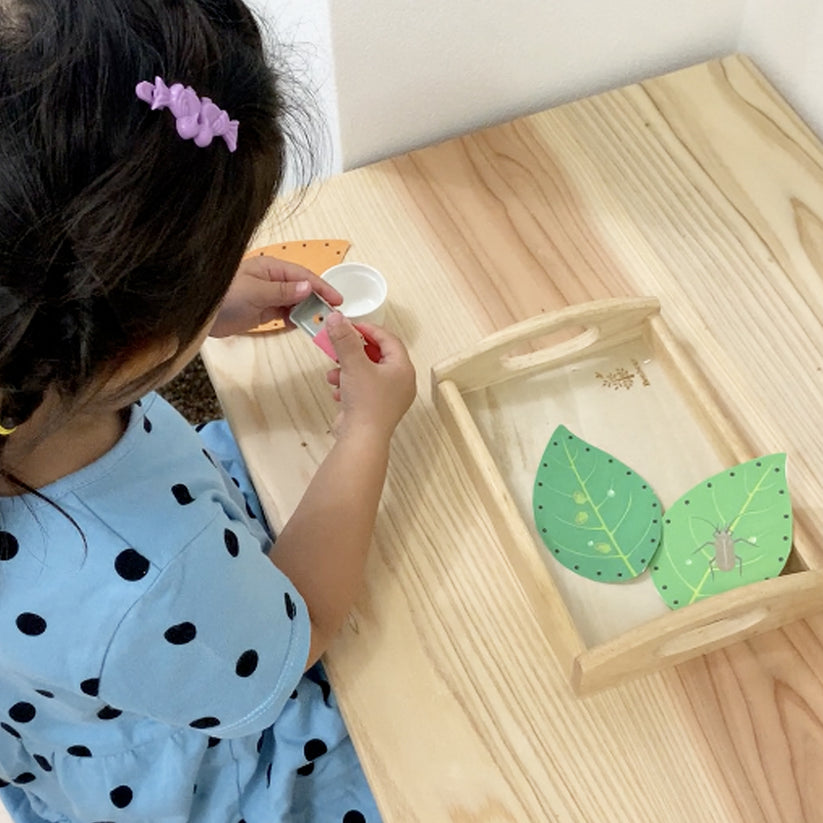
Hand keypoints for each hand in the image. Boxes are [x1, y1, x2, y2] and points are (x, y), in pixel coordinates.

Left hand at [209, 255, 342, 337]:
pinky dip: (294, 320)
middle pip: (302, 290)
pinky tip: (302, 327)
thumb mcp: (256, 292)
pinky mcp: (263, 312)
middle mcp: (273, 280)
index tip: (338, 301)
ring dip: (307, 312)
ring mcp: (268, 296)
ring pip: (295, 303)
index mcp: (272, 268)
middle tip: (332, 316)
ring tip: (320, 324)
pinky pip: (285, 314)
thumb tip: (308, 288)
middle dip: (318, 301)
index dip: (322, 288)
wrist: (200, 314)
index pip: (304, 276)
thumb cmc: (225, 296)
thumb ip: (283, 291)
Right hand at [323, 313, 415, 439]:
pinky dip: (349, 385)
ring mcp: (389, 397)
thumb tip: (336, 317)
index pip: (389, 339)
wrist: (362, 439)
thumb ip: (345, 339)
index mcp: (403, 369)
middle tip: (339, 346)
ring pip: (366, 373)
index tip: (350, 325)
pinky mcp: (376, 409)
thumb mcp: (353, 364)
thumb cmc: (366, 401)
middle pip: (377, 356)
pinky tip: (337, 390)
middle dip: (354, 352)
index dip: (369, 330)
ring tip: (333, 373)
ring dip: (347, 370)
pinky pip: (362, 389)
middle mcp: (400, 382)